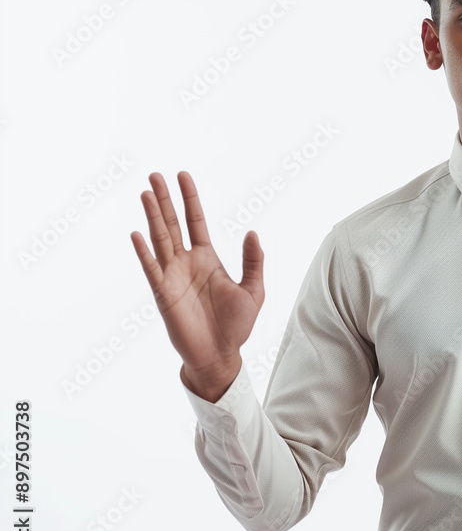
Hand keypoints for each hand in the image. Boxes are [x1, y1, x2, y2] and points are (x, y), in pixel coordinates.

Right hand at [130, 171, 264, 400]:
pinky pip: (153, 270)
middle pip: (173, 224)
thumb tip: (252, 232)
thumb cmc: (237, 325)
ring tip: (146, 193)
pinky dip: (145, 253)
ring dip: (153, 217)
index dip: (190, 199)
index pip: (196, 221)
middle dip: (166, 200)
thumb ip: (253, 261)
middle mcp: (187, 263)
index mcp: (208, 259)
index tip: (183, 176)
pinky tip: (138, 234)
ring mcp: (172, 277)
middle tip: (155, 175)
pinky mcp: (164, 294)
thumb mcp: (254, 290)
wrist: (221, 355)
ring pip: (161, 240)